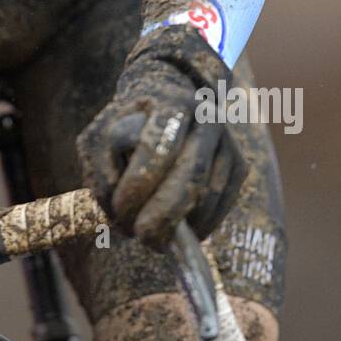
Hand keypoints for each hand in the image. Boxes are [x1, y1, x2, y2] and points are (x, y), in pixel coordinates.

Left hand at [76, 25, 247, 250]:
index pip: (158, 147)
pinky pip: (223, 205)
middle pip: (191, 174)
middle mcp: (207, 116)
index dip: (138, 186)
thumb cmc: (126, 128)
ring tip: (154, 237)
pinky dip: (200, 227)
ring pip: (209, 194)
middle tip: (142, 237)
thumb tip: (120, 214)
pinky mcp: (240, 164)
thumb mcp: (101, 137)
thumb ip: (100, 171)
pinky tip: (178, 233)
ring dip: (181, 226)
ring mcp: (228, 141)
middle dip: (164, 214)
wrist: (166, 102)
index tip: (120, 210)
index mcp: (170, 102)